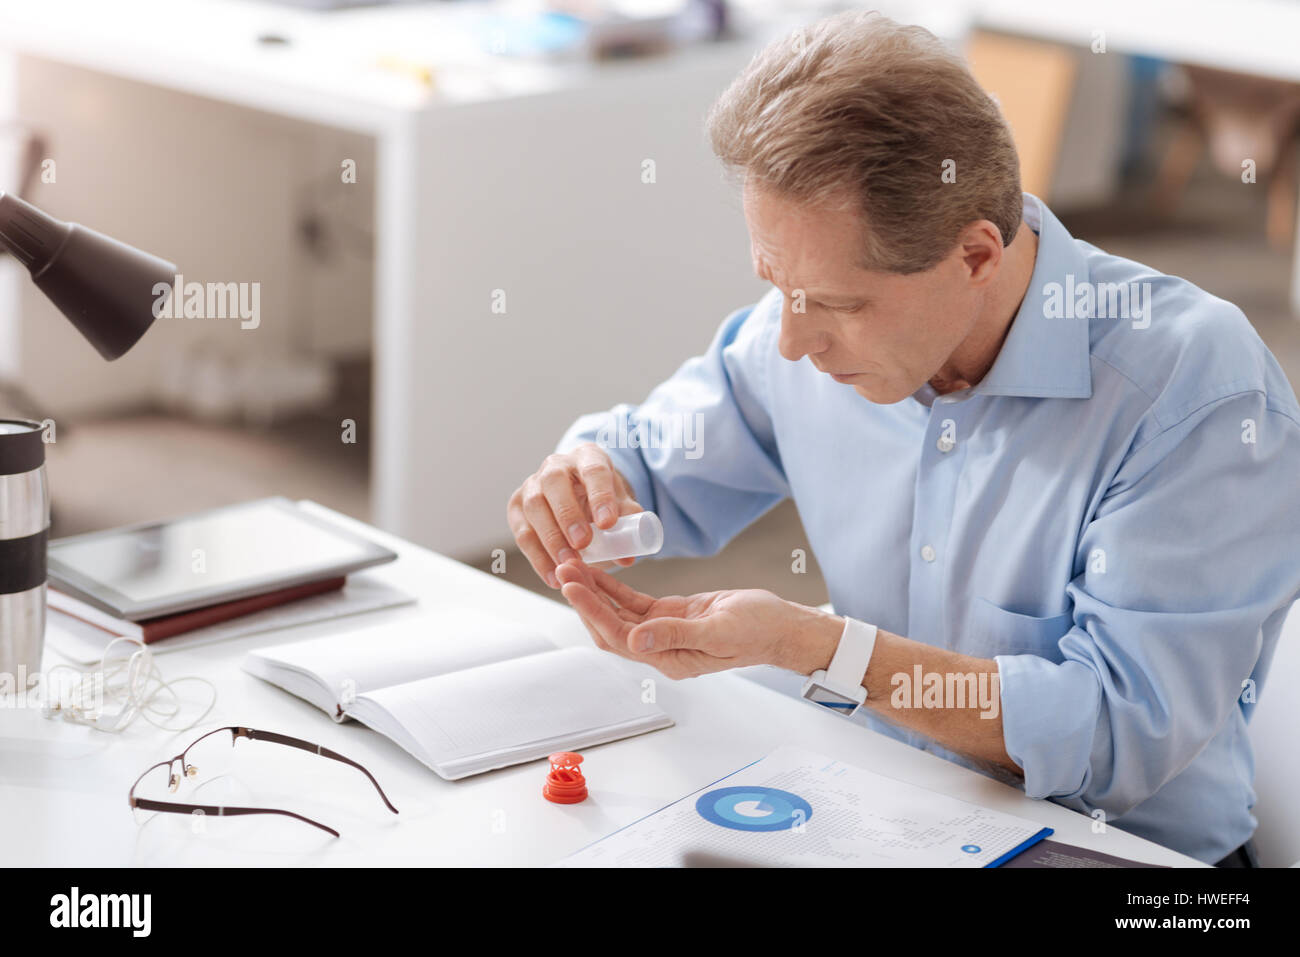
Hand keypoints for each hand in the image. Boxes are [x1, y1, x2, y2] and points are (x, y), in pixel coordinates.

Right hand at [507, 443, 643, 588]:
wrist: (577, 492)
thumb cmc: (600, 497)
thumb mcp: (619, 501)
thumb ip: (628, 522)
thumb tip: (629, 555)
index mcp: (587, 457)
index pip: (593, 470)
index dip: (600, 495)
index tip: (608, 523)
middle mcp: (556, 466)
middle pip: (555, 482)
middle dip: (568, 515)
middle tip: (582, 543)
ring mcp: (532, 484)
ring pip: (534, 507)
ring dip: (551, 539)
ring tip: (568, 564)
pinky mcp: (516, 506)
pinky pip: (522, 532)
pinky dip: (537, 557)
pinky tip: (552, 575)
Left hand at [555, 559, 839, 678]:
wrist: (780, 626)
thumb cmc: (758, 630)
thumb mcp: (719, 629)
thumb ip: (677, 634)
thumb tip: (636, 639)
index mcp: (670, 659)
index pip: (619, 637)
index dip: (592, 611)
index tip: (572, 586)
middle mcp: (661, 649)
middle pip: (609, 627)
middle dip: (584, 601)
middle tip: (564, 570)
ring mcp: (664, 632)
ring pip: (618, 613)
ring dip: (595, 592)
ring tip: (573, 566)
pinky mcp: (671, 615)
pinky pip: (634, 602)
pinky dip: (614, 588)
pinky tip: (598, 571)